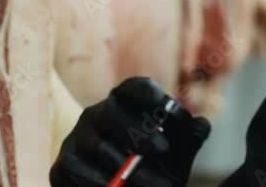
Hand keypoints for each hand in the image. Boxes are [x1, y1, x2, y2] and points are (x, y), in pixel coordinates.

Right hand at [50, 76, 211, 186]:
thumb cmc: (147, 173)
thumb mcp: (172, 159)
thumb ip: (188, 141)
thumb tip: (202, 125)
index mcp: (125, 106)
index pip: (133, 88)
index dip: (146, 92)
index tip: (162, 102)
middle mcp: (97, 115)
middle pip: (112, 111)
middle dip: (139, 131)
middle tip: (163, 150)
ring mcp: (76, 139)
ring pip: (100, 147)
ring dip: (128, 168)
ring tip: (155, 185)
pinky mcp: (63, 165)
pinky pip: (81, 173)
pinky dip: (103, 184)